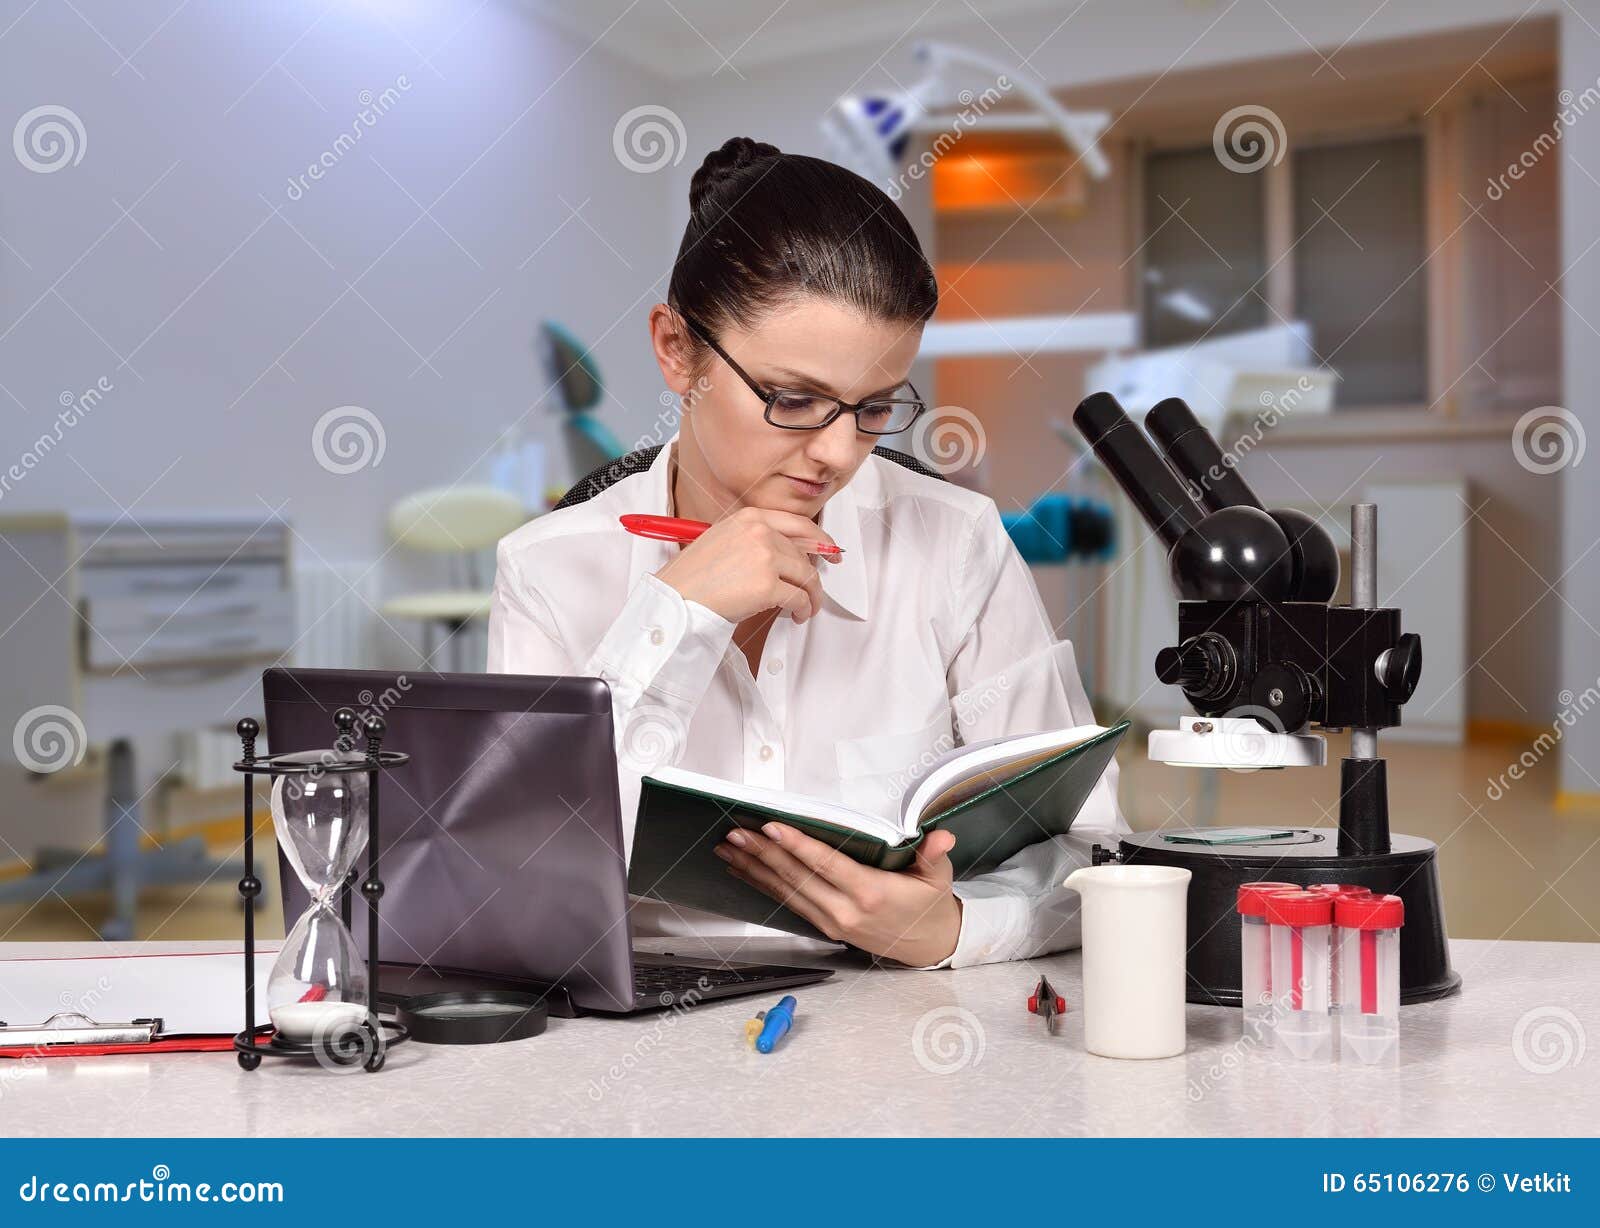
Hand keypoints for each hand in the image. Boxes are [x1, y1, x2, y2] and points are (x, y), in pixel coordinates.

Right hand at [654, 506, 839, 624]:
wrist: (675, 599)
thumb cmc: (694, 578)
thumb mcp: (723, 541)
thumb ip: (756, 541)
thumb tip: (790, 555)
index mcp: (749, 518)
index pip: (800, 524)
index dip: (822, 540)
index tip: (832, 552)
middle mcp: (760, 532)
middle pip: (804, 555)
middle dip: (812, 577)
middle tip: (814, 592)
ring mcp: (765, 557)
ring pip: (806, 576)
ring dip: (811, 596)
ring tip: (806, 609)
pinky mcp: (767, 585)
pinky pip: (799, 598)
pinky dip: (803, 610)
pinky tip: (797, 616)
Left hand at [714, 822, 962, 966]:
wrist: (927, 945)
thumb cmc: (928, 904)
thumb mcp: (938, 877)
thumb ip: (934, 854)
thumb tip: (941, 836)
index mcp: (871, 893)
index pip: (827, 865)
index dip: (797, 846)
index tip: (771, 827)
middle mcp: (845, 910)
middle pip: (797, 878)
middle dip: (762, 853)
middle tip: (735, 832)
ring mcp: (831, 921)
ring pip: (786, 891)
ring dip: (754, 868)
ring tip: (728, 847)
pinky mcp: (823, 927)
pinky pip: (788, 903)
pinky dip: (763, 885)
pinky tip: (743, 869)